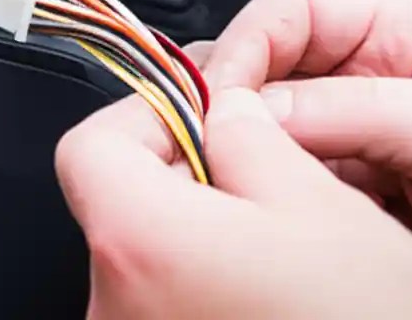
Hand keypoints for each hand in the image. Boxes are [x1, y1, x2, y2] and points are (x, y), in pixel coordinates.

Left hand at [55, 88, 411, 318]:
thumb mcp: (322, 206)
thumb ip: (253, 139)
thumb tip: (225, 111)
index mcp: (138, 240)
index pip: (89, 148)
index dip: (148, 117)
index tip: (202, 116)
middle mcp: (113, 302)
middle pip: (117, 205)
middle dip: (181, 177)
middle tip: (256, 179)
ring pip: (146, 260)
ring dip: (198, 238)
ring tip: (277, 251)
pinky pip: (163, 307)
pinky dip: (203, 288)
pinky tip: (269, 298)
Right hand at [194, 0, 411, 317]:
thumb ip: (357, 113)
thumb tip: (249, 108)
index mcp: (406, 32)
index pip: (291, 15)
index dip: (244, 50)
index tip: (216, 102)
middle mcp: (374, 85)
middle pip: (268, 78)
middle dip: (235, 112)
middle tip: (214, 152)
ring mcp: (363, 151)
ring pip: (269, 144)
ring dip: (252, 166)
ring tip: (249, 193)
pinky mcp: (357, 211)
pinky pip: (290, 201)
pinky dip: (271, 212)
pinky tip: (280, 226)